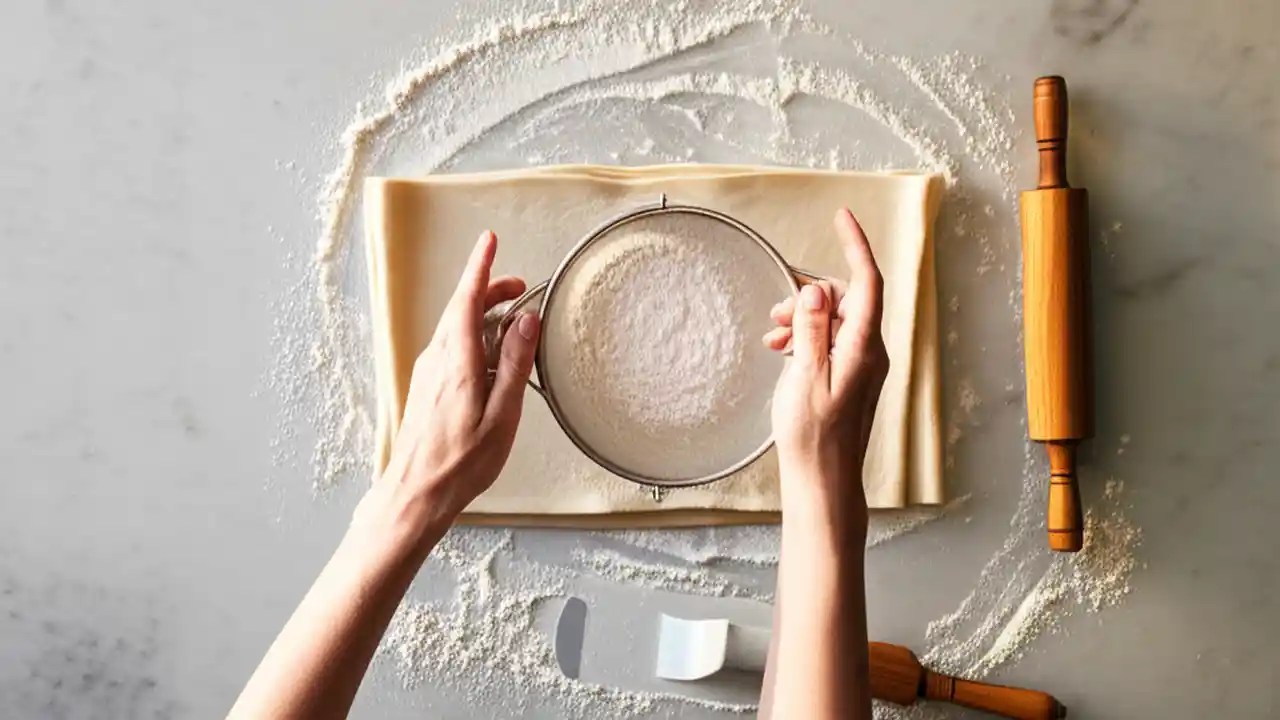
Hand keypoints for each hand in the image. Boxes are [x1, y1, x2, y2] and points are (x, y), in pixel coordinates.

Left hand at [364, 230, 539, 533]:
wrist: (416, 494)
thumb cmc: (461, 462)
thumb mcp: (502, 414)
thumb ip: (514, 363)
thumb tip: (526, 321)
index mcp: (457, 362)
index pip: (466, 300)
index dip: (480, 267)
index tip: (490, 241)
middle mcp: (437, 360)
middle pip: (461, 309)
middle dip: (490, 290)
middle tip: (520, 287)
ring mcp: (428, 373)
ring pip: (456, 327)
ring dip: (483, 315)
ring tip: (512, 321)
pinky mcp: (427, 387)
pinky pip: (451, 347)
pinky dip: (473, 336)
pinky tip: (491, 356)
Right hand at [762, 209, 888, 524]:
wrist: (823, 481)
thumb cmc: (813, 436)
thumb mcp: (804, 376)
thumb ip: (811, 329)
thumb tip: (816, 289)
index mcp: (864, 347)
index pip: (867, 282)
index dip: (856, 245)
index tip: (841, 217)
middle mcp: (870, 352)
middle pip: (845, 300)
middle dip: (809, 297)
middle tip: (775, 317)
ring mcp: (862, 367)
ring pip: (835, 322)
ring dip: (803, 321)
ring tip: (773, 341)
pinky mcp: (851, 380)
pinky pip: (832, 343)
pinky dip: (807, 340)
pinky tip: (784, 354)